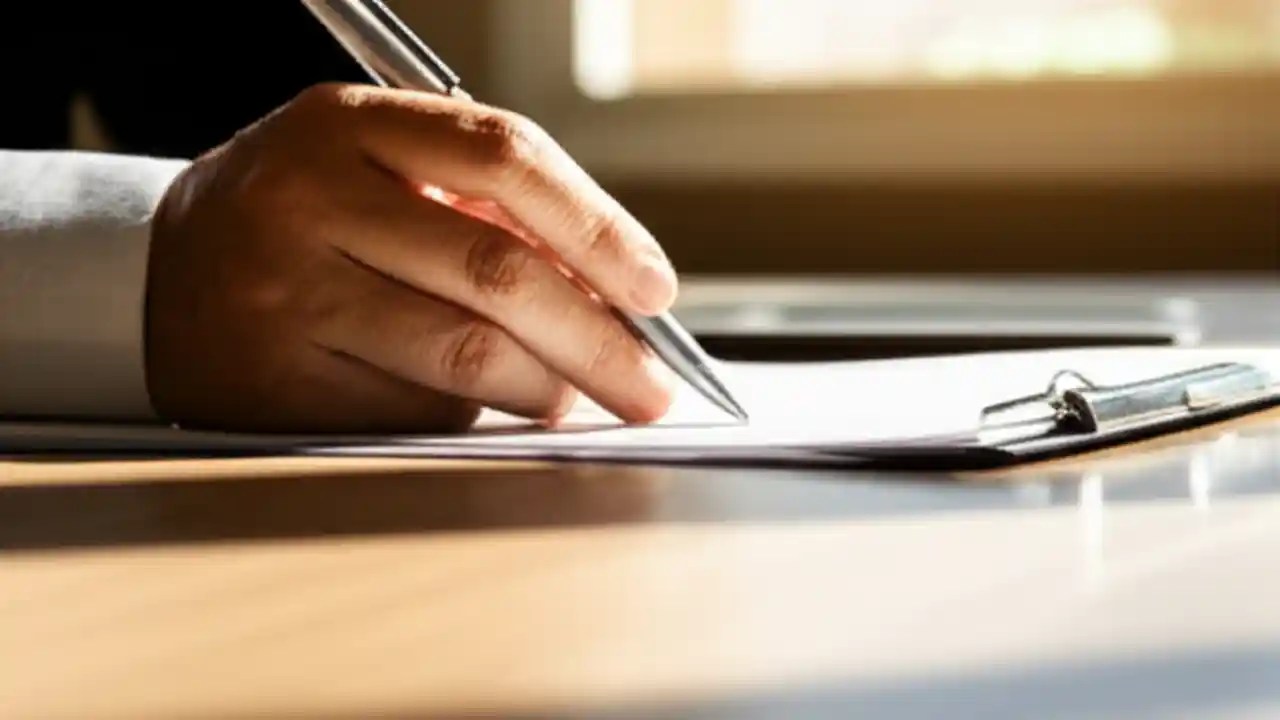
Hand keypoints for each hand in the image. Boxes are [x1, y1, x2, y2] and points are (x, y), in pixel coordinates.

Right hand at [145, 83, 678, 432]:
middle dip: (599, 340)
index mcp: (346, 125)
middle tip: (650, 385)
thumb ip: (486, 210)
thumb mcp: (377, 171)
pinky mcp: (277, 382)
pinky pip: (413, 410)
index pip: (506, 158)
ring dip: (547, 387)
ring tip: (575, 397)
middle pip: (497, 271)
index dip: (599, 227)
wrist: (156, 280)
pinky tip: (488, 409)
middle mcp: (308, 200)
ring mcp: (285, 294)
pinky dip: (474, 418)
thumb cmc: (304, 220)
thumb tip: (612, 295)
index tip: (654, 289)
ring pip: (464, 353)